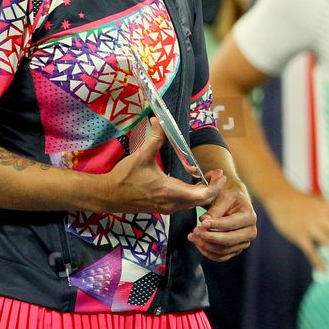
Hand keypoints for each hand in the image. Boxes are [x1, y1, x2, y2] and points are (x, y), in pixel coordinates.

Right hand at [102, 118, 223, 212]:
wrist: (108, 195)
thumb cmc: (124, 177)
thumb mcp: (141, 156)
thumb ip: (154, 138)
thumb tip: (159, 120)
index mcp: (170, 191)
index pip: (202, 195)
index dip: (216, 186)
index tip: (220, 174)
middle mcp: (171, 203)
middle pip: (202, 201)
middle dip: (212, 187)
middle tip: (215, 174)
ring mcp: (167, 208)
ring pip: (193, 204)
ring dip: (202, 191)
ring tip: (204, 176)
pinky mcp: (163, 208)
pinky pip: (184, 204)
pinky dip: (192, 195)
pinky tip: (190, 182)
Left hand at [189, 177, 257, 261]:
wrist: (234, 201)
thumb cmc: (229, 196)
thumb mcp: (223, 197)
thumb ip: (214, 209)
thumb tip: (203, 220)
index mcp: (249, 216)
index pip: (232, 224)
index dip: (216, 225)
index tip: (202, 223)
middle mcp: (250, 232)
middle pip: (229, 240)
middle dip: (210, 237)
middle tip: (195, 231)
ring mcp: (244, 243)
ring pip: (223, 250)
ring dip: (206, 246)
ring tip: (192, 236)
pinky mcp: (236, 250)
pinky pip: (221, 257)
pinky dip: (208, 253)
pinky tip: (198, 244)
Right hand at [267, 190, 328, 270]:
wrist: (280, 199)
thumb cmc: (301, 201)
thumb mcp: (317, 201)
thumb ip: (328, 208)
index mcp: (326, 207)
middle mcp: (321, 218)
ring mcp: (310, 227)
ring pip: (327, 243)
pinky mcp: (300, 236)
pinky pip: (311, 251)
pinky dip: (318, 261)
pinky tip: (324, 269)